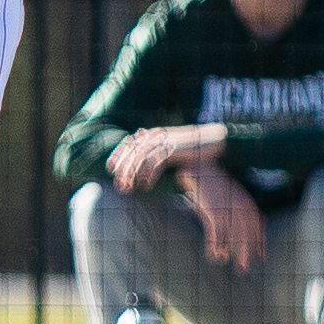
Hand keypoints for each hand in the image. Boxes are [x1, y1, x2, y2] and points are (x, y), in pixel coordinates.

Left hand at [105, 124, 227, 191]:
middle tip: (119, 185)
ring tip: (128, 188)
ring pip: (142, 158)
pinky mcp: (174, 148)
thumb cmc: (191, 148)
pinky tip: (146, 186)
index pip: (129, 143)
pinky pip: (157, 162)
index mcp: (153, 134)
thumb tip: (143, 164)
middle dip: (123, 170)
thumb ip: (157, 152)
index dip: (117, 155)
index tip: (109, 168)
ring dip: (133, 175)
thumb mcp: (171, 147)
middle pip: (133, 153)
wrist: (213, 141)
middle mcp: (156, 136)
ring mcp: (165, 141)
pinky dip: (149, 175)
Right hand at [176, 162, 264, 271]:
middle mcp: (240, 208)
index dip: (259, 243)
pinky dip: (214, 245)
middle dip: (245, 252)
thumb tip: (261, 222)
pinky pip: (215, 232)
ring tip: (225, 263)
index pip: (257, 227)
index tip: (260, 258)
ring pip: (231, 236)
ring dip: (229, 252)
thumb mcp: (236, 196)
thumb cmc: (219, 187)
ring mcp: (227, 210)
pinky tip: (213, 254)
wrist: (203, 172)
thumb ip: (246, 209)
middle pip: (245, 235)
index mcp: (248, 204)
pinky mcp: (213, 211)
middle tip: (243, 269)